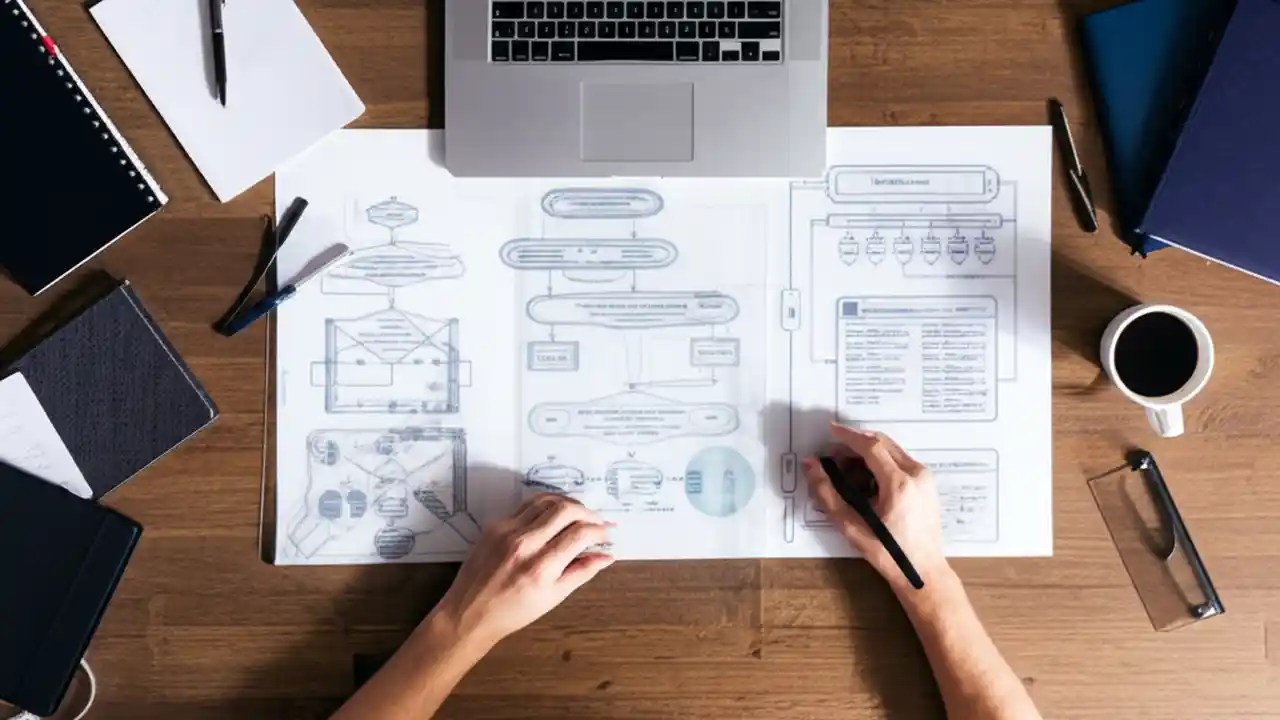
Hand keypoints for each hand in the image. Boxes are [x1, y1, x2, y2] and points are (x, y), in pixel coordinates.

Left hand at [428, 493, 614, 649]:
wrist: (470, 612)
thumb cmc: (512, 611)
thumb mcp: (553, 597)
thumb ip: (581, 572)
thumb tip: (607, 556)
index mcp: (540, 567)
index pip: (579, 534)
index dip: (599, 531)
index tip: (606, 534)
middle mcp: (524, 544)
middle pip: (566, 510)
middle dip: (588, 512)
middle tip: (596, 522)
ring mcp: (506, 531)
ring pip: (547, 501)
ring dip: (568, 503)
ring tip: (579, 514)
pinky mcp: (495, 525)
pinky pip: (527, 506)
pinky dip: (547, 505)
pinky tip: (555, 514)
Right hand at [802, 424, 947, 591]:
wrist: (923, 572)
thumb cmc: (888, 554)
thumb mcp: (851, 526)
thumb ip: (827, 493)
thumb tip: (811, 465)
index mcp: (900, 484)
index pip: (871, 446)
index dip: (848, 436)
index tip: (830, 430)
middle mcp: (916, 474)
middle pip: (882, 442)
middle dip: (855, 443)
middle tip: (833, 454)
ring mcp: (925, 478)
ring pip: (891, 450)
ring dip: (867, 454)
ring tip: (846, 472)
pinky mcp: (927, 484)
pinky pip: (900, 461)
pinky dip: (880, 463)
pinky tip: (865, 482)